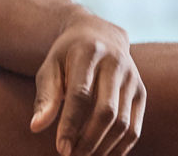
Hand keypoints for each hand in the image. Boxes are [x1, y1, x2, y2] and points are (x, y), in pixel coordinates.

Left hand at [30, 10, 145, 155]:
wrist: (99, 34)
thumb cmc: (68, 55)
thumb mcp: (51, 65)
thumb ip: (45, 95)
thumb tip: (36, 127)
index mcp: (88, 52)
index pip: (80, 94)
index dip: (70, 124)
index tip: (61, 148)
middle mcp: (115, 63)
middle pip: (106, 111)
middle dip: (88, 140)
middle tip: (71, 155)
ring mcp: (132, 78)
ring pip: (123, 124)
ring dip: (103, 147)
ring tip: (83, 155)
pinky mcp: (141, 92)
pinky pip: (134, 128)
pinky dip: (119, 147)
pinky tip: (101, 153)